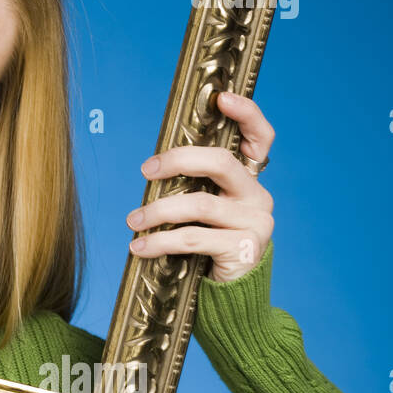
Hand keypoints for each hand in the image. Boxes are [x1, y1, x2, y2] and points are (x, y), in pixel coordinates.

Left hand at [125, 91, 274, 282]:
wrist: (233, 296)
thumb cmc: (210, 244)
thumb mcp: (205, 210)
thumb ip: (194, 186)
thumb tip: (153, 166)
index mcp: (249, 180)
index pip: (260, 138)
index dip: (247, 114)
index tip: (222, 97)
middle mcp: (258, 196)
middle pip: (220, 162)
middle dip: (178, 160)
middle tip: (146, 170)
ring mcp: (255, 223)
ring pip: (199, 204)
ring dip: (157, 212)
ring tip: (132, 221)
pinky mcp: (243, 250)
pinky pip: (192, 239)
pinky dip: (159, 242)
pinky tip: (138, 248)